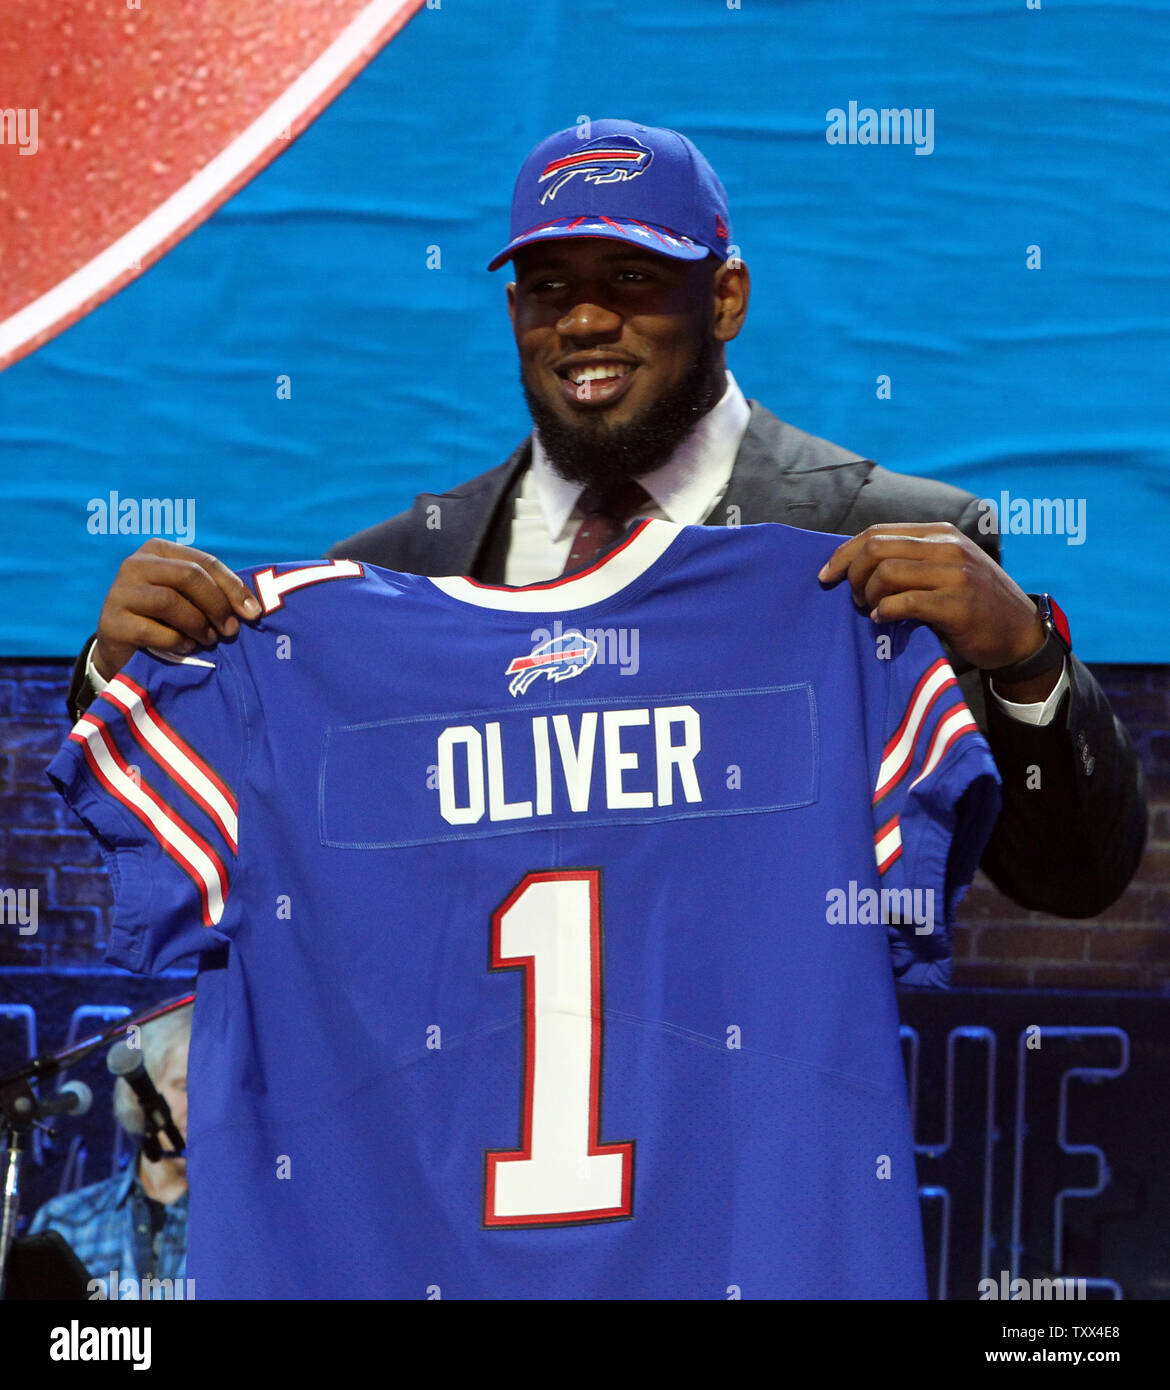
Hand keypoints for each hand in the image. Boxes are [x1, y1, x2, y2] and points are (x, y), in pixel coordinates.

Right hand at [93, 539, 260, 681]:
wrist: (126, 651)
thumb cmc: (167, 620)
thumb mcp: (190, 600)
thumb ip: (215, 593)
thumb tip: (253, 609)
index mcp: (158, 550)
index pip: (205, 562)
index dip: (233, 587)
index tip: (253, 613)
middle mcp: (135, 564)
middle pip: (189, 576)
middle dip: (217, 605)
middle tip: (230, 630)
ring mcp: (119, 591)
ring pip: (170, 601)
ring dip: (198, 624)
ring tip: (208, 640)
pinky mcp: (112, 622)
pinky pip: (153, 630)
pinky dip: (176, 641)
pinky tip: (184, 647)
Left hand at [817, 523, 1054, 696]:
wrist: (1020, 635)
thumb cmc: (972, 604)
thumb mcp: (944, 570)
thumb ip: (909, 562)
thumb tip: (853, 567)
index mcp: (940, 533)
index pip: (878, 532)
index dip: (844, 553)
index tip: (827, 575)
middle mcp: (948, 547)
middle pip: (876, 548)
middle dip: (853, 575)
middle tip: (856, 599)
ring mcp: (955, 574)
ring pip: (886, 573)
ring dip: (869, 596)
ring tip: (873, 610)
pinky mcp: (958, 604)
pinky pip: (905, 602)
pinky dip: (886, 612)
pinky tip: (884, 621)